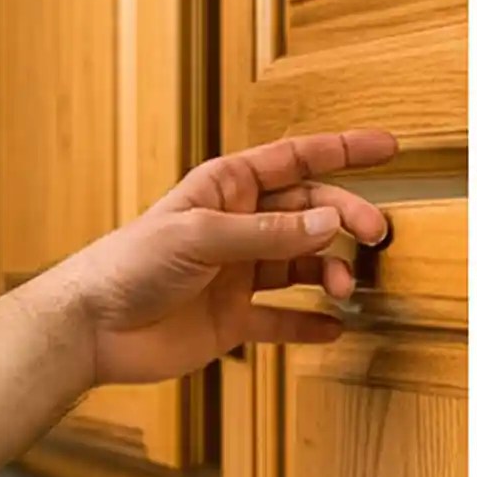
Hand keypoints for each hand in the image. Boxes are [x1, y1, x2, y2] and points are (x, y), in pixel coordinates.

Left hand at [48, 130, 395, 385]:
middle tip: (375, 236)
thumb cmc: (127, 265)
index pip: (296, 161)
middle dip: (346, 219)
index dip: (342, 151)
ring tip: (343, 288)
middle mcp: (239, 228)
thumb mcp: (200, 236)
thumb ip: (268, 232)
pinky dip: (309, 324)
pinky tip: (333, 328)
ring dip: (329, 273)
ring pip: (302, 265)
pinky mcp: (233, 318)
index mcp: (228, 190)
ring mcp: (238, 273)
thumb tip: (328, 223)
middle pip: (310, 213)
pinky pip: (282, 318)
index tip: (387, 148)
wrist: (90, 328)